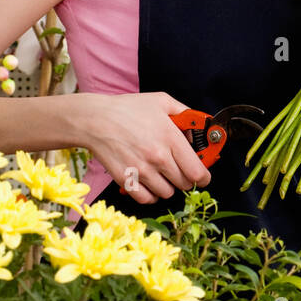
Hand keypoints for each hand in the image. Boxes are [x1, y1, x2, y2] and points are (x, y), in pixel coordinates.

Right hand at [82, 92, 211, 204]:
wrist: (95, 120)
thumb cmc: (128, 109)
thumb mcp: (162, 102)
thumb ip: (185, 113)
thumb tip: (198, 126)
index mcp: (170, 138)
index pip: (197, 171)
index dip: (204, 176)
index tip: (203, 175)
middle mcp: (158, 157)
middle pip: (185, 184)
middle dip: (186, 178)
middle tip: (180, 170)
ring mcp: (142, 171)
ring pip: (167, 192)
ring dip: (169, 186)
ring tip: (163, 174)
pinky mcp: (126, 180)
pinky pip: (147, 199)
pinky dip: (151, 194)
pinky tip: (150, 184)